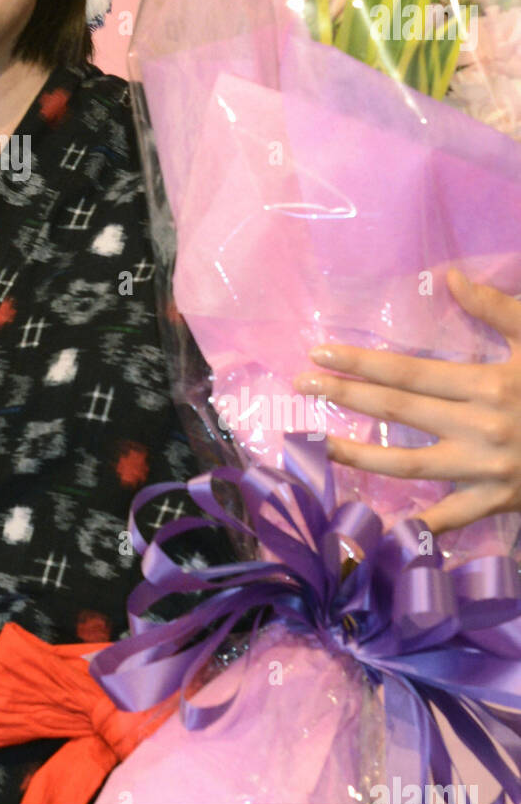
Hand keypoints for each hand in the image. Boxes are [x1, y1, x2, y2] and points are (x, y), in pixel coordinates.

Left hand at [292, 269, 520, 534]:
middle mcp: (482, 428)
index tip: (319, 354)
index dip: (361, 362)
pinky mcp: (501, 503)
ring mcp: (489, 471)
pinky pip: (453, 520)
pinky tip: (381, 527)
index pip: (408, 373)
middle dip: (347, 396)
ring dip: (361, 455)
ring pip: (412, 467)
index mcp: (489, 385)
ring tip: (320, 445)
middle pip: (399, 412)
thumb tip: (452, 275)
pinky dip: (419, 527)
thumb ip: (496, 309)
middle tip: (302, 384)